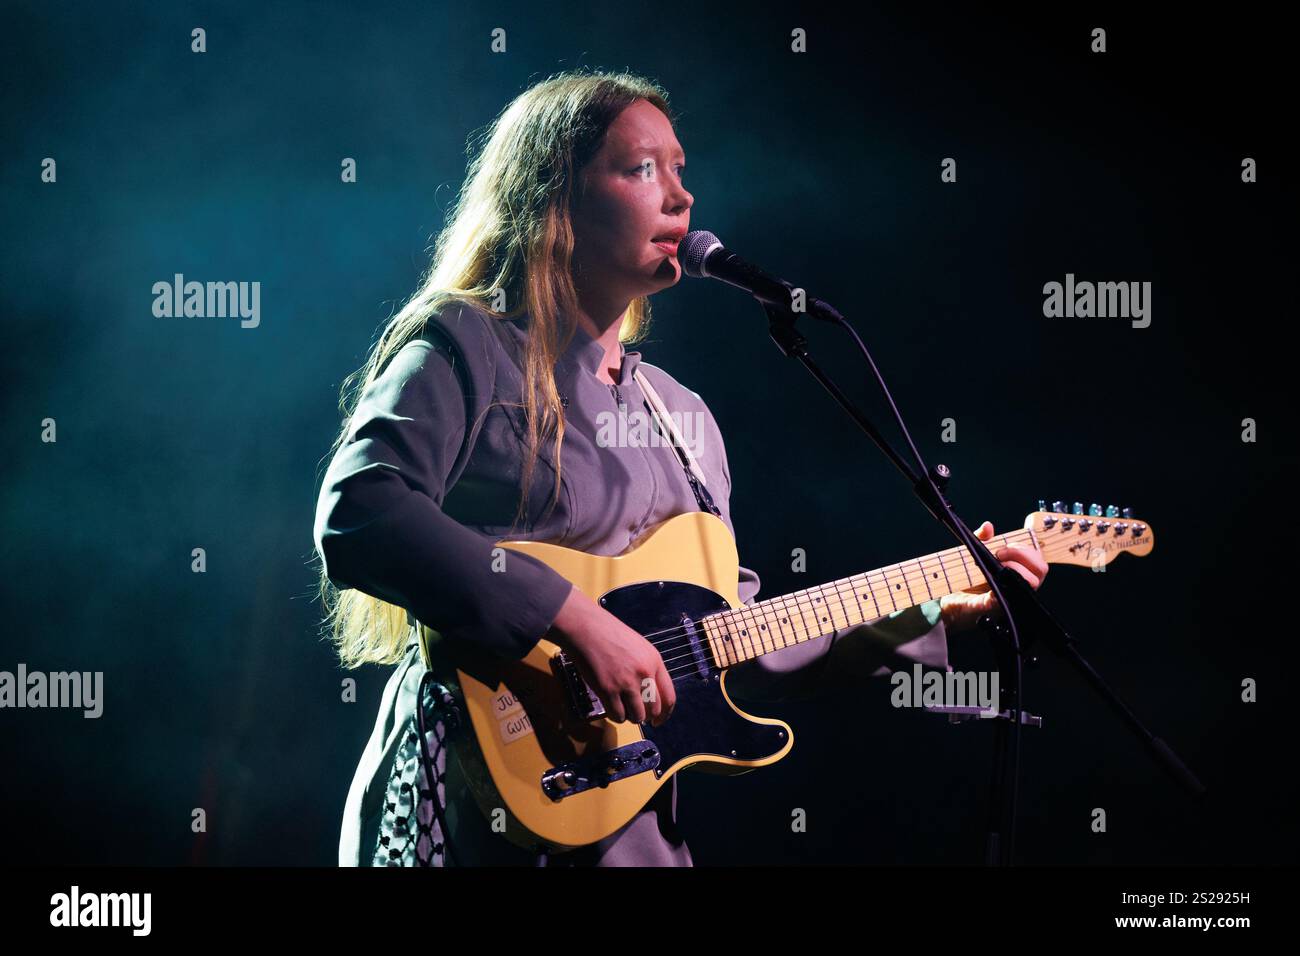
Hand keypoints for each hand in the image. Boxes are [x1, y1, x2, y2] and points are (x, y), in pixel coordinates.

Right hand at [548, 585, 676, 725]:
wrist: (587, 629)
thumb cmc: (610, 636)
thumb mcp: (640, 648)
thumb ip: (648, 669)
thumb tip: (651, 696)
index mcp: (655, 661)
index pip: (669, 697)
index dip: (665, 714)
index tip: (659, 721)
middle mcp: (644, 673)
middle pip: (654, 710)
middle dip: (646, 716)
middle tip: (637, 714)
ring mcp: (626, 682)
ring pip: (637, 717)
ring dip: (630, 717)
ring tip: (622, 707)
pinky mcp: (608, 689)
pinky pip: (618, 716)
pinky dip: (615, 716)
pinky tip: (611, 706)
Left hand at [938, 521, 1048, 633]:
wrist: (951, 599)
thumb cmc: (966, 578)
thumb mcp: (974, 553)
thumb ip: (982, 538)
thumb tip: (988, 526)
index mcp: (1019, 569)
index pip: (1036, 557)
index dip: (1023, 549)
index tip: (1001, 548)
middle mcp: (1021, 583)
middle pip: (1041, 568)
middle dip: (1022, 556)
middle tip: (999, 555)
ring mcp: (1015, 596)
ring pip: (1034, 582)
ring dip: (1016, 569)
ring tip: (996, 566)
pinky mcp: (1002, 607)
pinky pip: (1013, 598)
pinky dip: (1003, 587)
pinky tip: (991, 581)